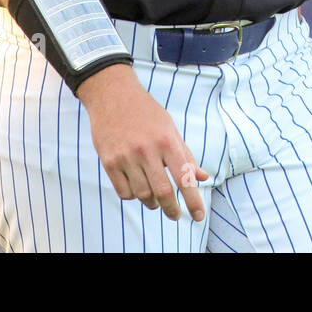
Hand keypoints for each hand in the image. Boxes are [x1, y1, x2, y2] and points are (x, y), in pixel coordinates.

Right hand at [77, 64, 209, 221]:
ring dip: (152, 203)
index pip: (184, 177)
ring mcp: (126, 157)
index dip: (193, 200)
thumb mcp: (170, 128)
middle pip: (163, 192)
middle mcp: (146, 150)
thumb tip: (203, 177)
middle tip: (176, 215)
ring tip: (156, 199)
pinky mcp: (109, 162)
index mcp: (166, 141)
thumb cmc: (146, 112)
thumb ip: (185, 154)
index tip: (199, 215)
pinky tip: (139, 189)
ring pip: (142, 195)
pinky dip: (134, 196)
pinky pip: (124, 192)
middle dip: (172, 209)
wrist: (113, 95)